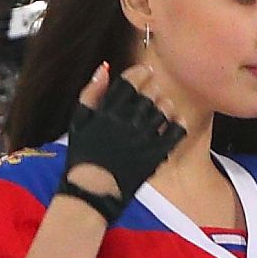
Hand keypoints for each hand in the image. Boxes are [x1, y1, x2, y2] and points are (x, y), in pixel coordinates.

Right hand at [63, 61, 188, 208]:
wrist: (92, 191)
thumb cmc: (84, 154)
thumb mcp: (79, 120)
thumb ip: (91, 92)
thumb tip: (105, 66)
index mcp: (107, 111)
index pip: (130, 82)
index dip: (140, 73)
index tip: (145, 72)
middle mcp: (126, 122)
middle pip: (148, 94)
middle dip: (153, 88)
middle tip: (154, 90)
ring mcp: (142, 139)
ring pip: (163, 110)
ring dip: (165, 104)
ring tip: (163, 105)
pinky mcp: (154, 155)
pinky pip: (174, 133)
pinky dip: (178, 123)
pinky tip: (177, 120)